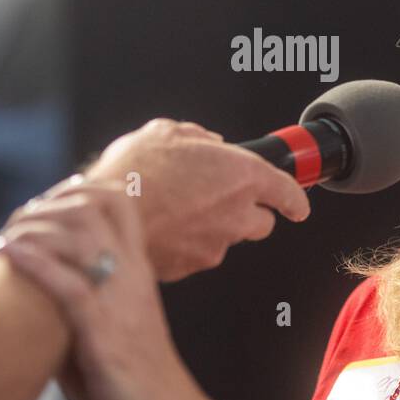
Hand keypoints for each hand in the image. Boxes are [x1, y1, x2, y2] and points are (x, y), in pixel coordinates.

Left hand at [2, 181, 232, 399]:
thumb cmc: (132, 384)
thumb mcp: (107, 330)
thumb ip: (76, 305)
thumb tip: (31, 295)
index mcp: (138, 271)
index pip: (119, 202)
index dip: (78, 188)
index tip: (42, 201)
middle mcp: (132, 276)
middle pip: (95, 204)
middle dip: (46, 203)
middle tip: (14, 223)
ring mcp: (119, 300)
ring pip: (79, 234)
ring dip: (32, 227)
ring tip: (1, 239)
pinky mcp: (103, 331)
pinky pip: (67, 283)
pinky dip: (31, 260)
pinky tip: (5, 252)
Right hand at [83, 119, 310, 280]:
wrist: (103, 219)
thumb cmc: (134, 172)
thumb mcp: (165, 133)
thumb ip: (195, 137)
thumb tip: (205, 143)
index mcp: (243, 176)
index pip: (288, 193)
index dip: (294, 199)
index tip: (296, 203)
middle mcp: (237, 215)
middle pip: (262, 223)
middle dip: (248, 213)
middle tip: (219, 198)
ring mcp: (216, 245)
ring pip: (228, 239)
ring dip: (212, 227)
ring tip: (177, 209)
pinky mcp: (192, 266)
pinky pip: (197, 254)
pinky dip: (187, 243)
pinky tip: (163, 227)